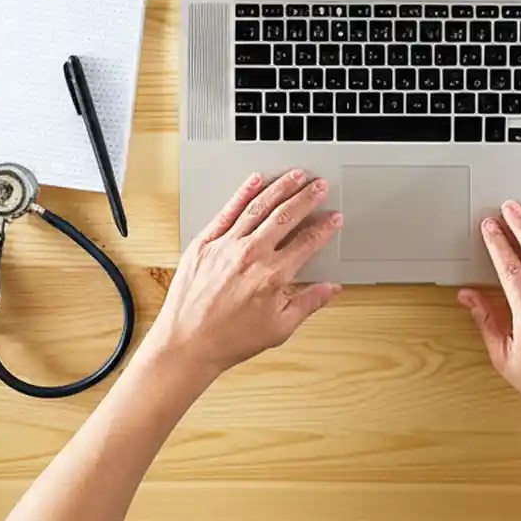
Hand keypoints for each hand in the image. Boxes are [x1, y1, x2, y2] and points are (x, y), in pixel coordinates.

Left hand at [143, 170, 342, 392]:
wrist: (186, 344)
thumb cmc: (228, 340)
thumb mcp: (279, 328)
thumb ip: (309, 303)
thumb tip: (331, 289)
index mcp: (273, 276)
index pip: (308, 241)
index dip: (325, 227)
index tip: (334, 218)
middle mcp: (251, 255)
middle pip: (287, 215)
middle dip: (308, 197)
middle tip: (320, 185)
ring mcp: (226, 246)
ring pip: (259, 206)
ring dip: (281, 188)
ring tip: (295, 176)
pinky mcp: (204, 243)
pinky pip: (227, 211)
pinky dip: (243, 193)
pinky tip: (255, 180)